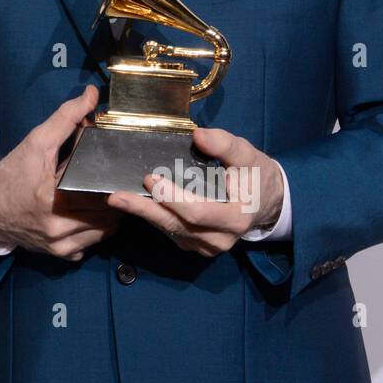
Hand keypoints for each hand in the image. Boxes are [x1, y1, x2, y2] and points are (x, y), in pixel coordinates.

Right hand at [0, 85, 120, 260]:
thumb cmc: (11, 175)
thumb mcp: (35, 142)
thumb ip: (65, 118)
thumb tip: (91, 95)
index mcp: (52, 199)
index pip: (101, 191)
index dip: (110, 178)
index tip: (111, 169)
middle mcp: (57, 227)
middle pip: (108, 213)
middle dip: (112, 195)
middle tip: (108, 180)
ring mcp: (60, 245)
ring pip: (104, 231)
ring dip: (108, 214)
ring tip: (100, 196)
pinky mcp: (60, 255)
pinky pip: (90, 244)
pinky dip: (94, 230)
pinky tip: (86, 215)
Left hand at [105, 127, 284, 256]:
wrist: (266, 201)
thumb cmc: (255, 174)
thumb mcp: (246, 155)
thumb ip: (224, 145)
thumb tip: (199, 135)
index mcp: (235, 218)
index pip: (197, 212)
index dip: (171, 198)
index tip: (150, 178)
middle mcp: (220, 238)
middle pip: (176, 225)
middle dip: (145, 209)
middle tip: (116, 196)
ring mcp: (207, 246)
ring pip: (170, 230)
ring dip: (143, 214)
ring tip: (117, 198)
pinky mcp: (195, 245)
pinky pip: (170, 232)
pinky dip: (152, 217)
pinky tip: (134, 203)